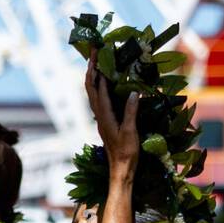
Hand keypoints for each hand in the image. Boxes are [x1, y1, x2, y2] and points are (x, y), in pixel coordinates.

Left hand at [85, 53, 139, 172]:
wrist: (120, 170)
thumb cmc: (126, 153)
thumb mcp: (130, 131)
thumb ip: (130, 111)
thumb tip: (133, 92)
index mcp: (104, 115)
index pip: (99, 88)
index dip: (99, 70)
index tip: (100, 54)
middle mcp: (99, 115)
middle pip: (90, 87)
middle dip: (91, 68)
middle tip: (94, 52)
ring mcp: (101, 119)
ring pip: (92, 93)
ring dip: (93, 77)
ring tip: (97, 63)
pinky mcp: (105, 122)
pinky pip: (98, 100)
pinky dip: (99, 87)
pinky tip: (105, 85)